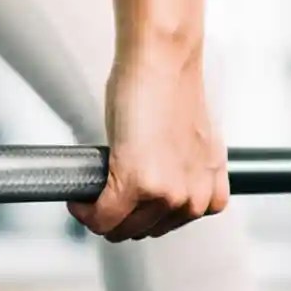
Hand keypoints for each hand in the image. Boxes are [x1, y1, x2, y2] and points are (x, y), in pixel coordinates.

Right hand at [68, 49, 229, 241]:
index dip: (141, 213)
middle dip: (119, 214)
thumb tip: (152, 182)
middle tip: (103, 192)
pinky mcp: (139, 186)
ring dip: (101, 214)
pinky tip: (79, 197)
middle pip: (145, 230)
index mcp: (210, 188)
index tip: (125, 202)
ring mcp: (169, 195)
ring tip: (93, 190)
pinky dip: (85, 211)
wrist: (163, 60)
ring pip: (123, 229)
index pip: (170, 225)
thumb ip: (178, 170)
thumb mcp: (187, 142)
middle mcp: (195, 197)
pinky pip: (102, 218)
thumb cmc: (170, 86)